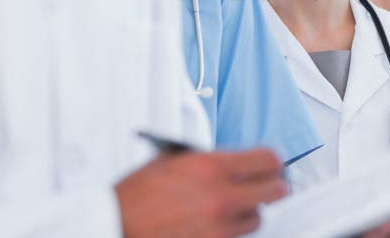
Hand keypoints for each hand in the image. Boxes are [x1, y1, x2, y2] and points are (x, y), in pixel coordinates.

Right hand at [116, 148, 286, 237]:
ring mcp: (219, 226)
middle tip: (262, 186)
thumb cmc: (136, 194)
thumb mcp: (173, 160)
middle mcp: (222, 196)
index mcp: (212, 166)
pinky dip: (229, 231)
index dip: (272, 162)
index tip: (269, 165)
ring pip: (257, 219)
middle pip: (275, 191)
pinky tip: (214, 224)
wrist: (114, 224)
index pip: (269, 160)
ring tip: (230, 208)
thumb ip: (207, 159)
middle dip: (270, 187)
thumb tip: (233, 160)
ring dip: (248, 212)